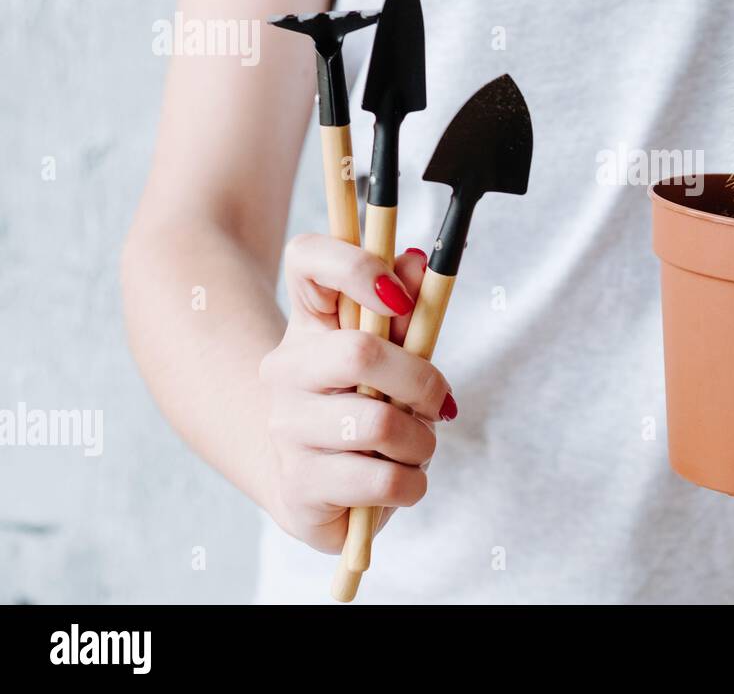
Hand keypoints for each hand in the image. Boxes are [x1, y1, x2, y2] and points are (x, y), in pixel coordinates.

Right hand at [258, 234, 455, 552]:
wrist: (315, 486)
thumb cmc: (365, 408)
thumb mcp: (392, 355)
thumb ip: (408, 309)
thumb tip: (418, 260)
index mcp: (308, 323)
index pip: (307, 258)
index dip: (356, 265)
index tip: (401, 299)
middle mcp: (283, 371)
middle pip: (359, 352)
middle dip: (421, 381)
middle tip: (437, 401)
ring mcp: (285, 430)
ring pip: (379, 424)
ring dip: (420, 440)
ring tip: (414, 446)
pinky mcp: (299, 488)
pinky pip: (383, 480)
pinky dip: (414, 481)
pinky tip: (403, 478)